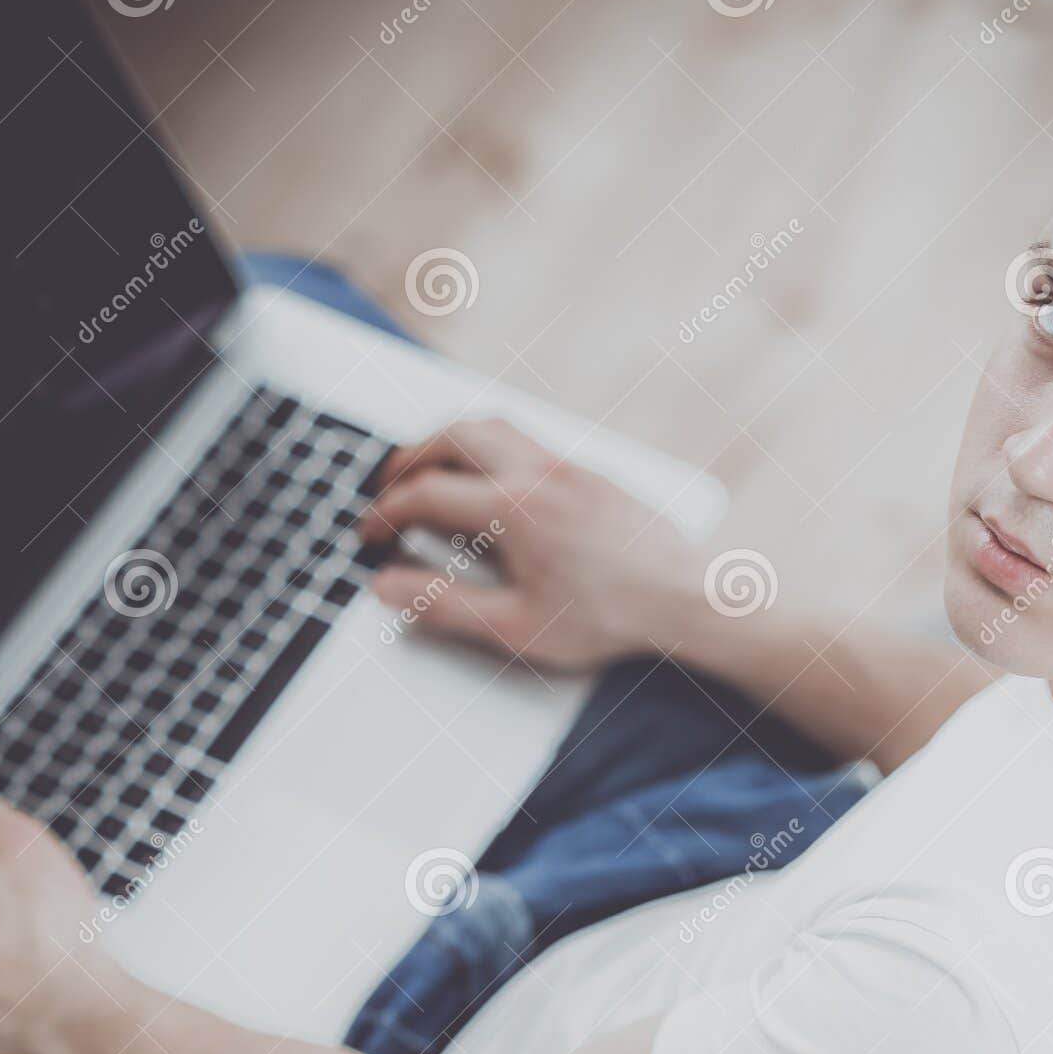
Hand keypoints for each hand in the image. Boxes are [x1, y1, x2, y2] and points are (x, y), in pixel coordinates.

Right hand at [360, 418, 704, 669]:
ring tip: (427, 471)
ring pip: (490, 424)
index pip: (425, 495)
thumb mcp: (516, 628)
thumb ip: (444, 606)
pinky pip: (523, 436)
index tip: (368, 536)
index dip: (384, 515)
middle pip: (450, 436)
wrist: (684, 597)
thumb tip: (387, 588)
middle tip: (385, 490)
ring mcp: (565, 464)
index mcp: (511, 508)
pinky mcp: (587, 470)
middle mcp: (536, 472)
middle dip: (407, 459)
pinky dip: (487, 444)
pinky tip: (487, 476)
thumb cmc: (607, 618)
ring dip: (447, 441)